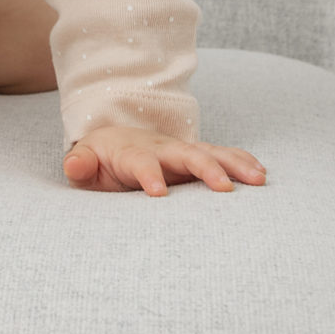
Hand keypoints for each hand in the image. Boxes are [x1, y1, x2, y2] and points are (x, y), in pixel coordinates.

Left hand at [62, 127, 266, 195]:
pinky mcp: (195, 157)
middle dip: (204, 168)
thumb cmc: (99, 161)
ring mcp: (180, 151)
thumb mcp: (84, 164)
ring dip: (233, 164)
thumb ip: (80, 165)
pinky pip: (221, 155)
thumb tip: (73, 167)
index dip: (149, 175)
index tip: (160, 194)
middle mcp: (160, 148)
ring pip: (209, 152)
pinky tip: (261, 174)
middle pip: (184, 154)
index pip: (140, 162)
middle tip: (224, 189)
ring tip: (258, 179)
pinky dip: (241, 161)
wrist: (114, 140)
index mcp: (131, 152)